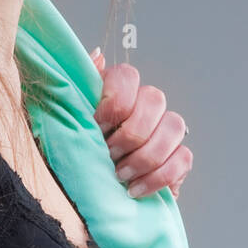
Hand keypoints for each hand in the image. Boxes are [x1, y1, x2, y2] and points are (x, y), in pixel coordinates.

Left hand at [89, 48, 191, 200]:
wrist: (86, 193)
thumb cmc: (74, 153)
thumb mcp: (64, 121)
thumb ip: (78, 87)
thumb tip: (97, 54)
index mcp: (116, 91)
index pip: (128, 76)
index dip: (115, 101)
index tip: (97, 126)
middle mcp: (145, 105)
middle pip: (155, 99)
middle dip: (131, 132)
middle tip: (109, 154)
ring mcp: (166, 131)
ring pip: (174, 126)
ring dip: (145, 156)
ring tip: (120, 175)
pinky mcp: (178, 159)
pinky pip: (183, 159)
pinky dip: (159, 177)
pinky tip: (135, 188)